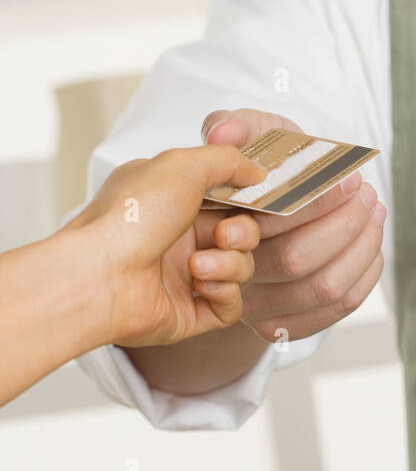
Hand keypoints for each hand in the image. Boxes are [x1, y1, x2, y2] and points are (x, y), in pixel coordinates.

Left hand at [64, 144, 266, 347]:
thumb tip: (257, 170)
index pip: (228, 197)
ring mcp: (183, 275)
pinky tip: (202, 284)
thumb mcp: (181, 165)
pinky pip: (230, 305)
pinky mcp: (188, 312)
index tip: (261, 196)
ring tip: (197, 264)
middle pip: (242, 232)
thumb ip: (226, 159)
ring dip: (230, 263)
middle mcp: (179, 236)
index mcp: (174, 200)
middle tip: (224, 234)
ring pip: (240, 267)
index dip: (248, 197)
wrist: (98, 275)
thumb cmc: (130, 217)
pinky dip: (224, 292)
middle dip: (243, 232)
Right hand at [200, 108, 385, 344]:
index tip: (349, 178)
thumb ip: (234, 125)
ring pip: (321, 288)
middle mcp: (225, 275)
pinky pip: (334, 308)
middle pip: (294, 261)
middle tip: (365, 191)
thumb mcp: (249, 132)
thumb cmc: (264, 160)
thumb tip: (224, 133)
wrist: (267, 198)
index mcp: (212, 227)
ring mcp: (253, 307)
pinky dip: (363, 275)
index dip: (312, 204)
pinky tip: (373, 245)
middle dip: (343, 224)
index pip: (263, 223)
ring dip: (360, 247)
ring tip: (374, 209)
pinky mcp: (280, 325)